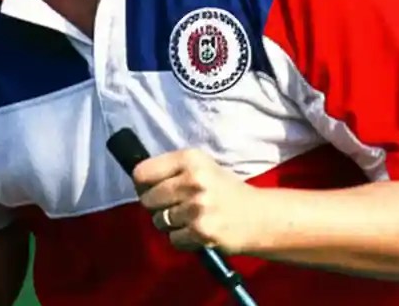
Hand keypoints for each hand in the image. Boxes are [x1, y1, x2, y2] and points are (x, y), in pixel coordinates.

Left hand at [131, 148, 265, 254]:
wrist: (260, 216)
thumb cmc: (225, 191)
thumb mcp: (202, 168)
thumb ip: (172, 171)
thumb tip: (137, 182)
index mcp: (190, 158)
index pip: (142, 172)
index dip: (142, 185)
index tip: (150, 190)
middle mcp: (193, 179)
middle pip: (147, 199)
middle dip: (157, 207)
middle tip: (176, 207)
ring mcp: (197, 206)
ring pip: (159, 221)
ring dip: (170, 224)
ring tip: (191, 219)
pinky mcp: (201, 231)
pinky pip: (173, 239)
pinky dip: (182, 239)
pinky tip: (198, 232)